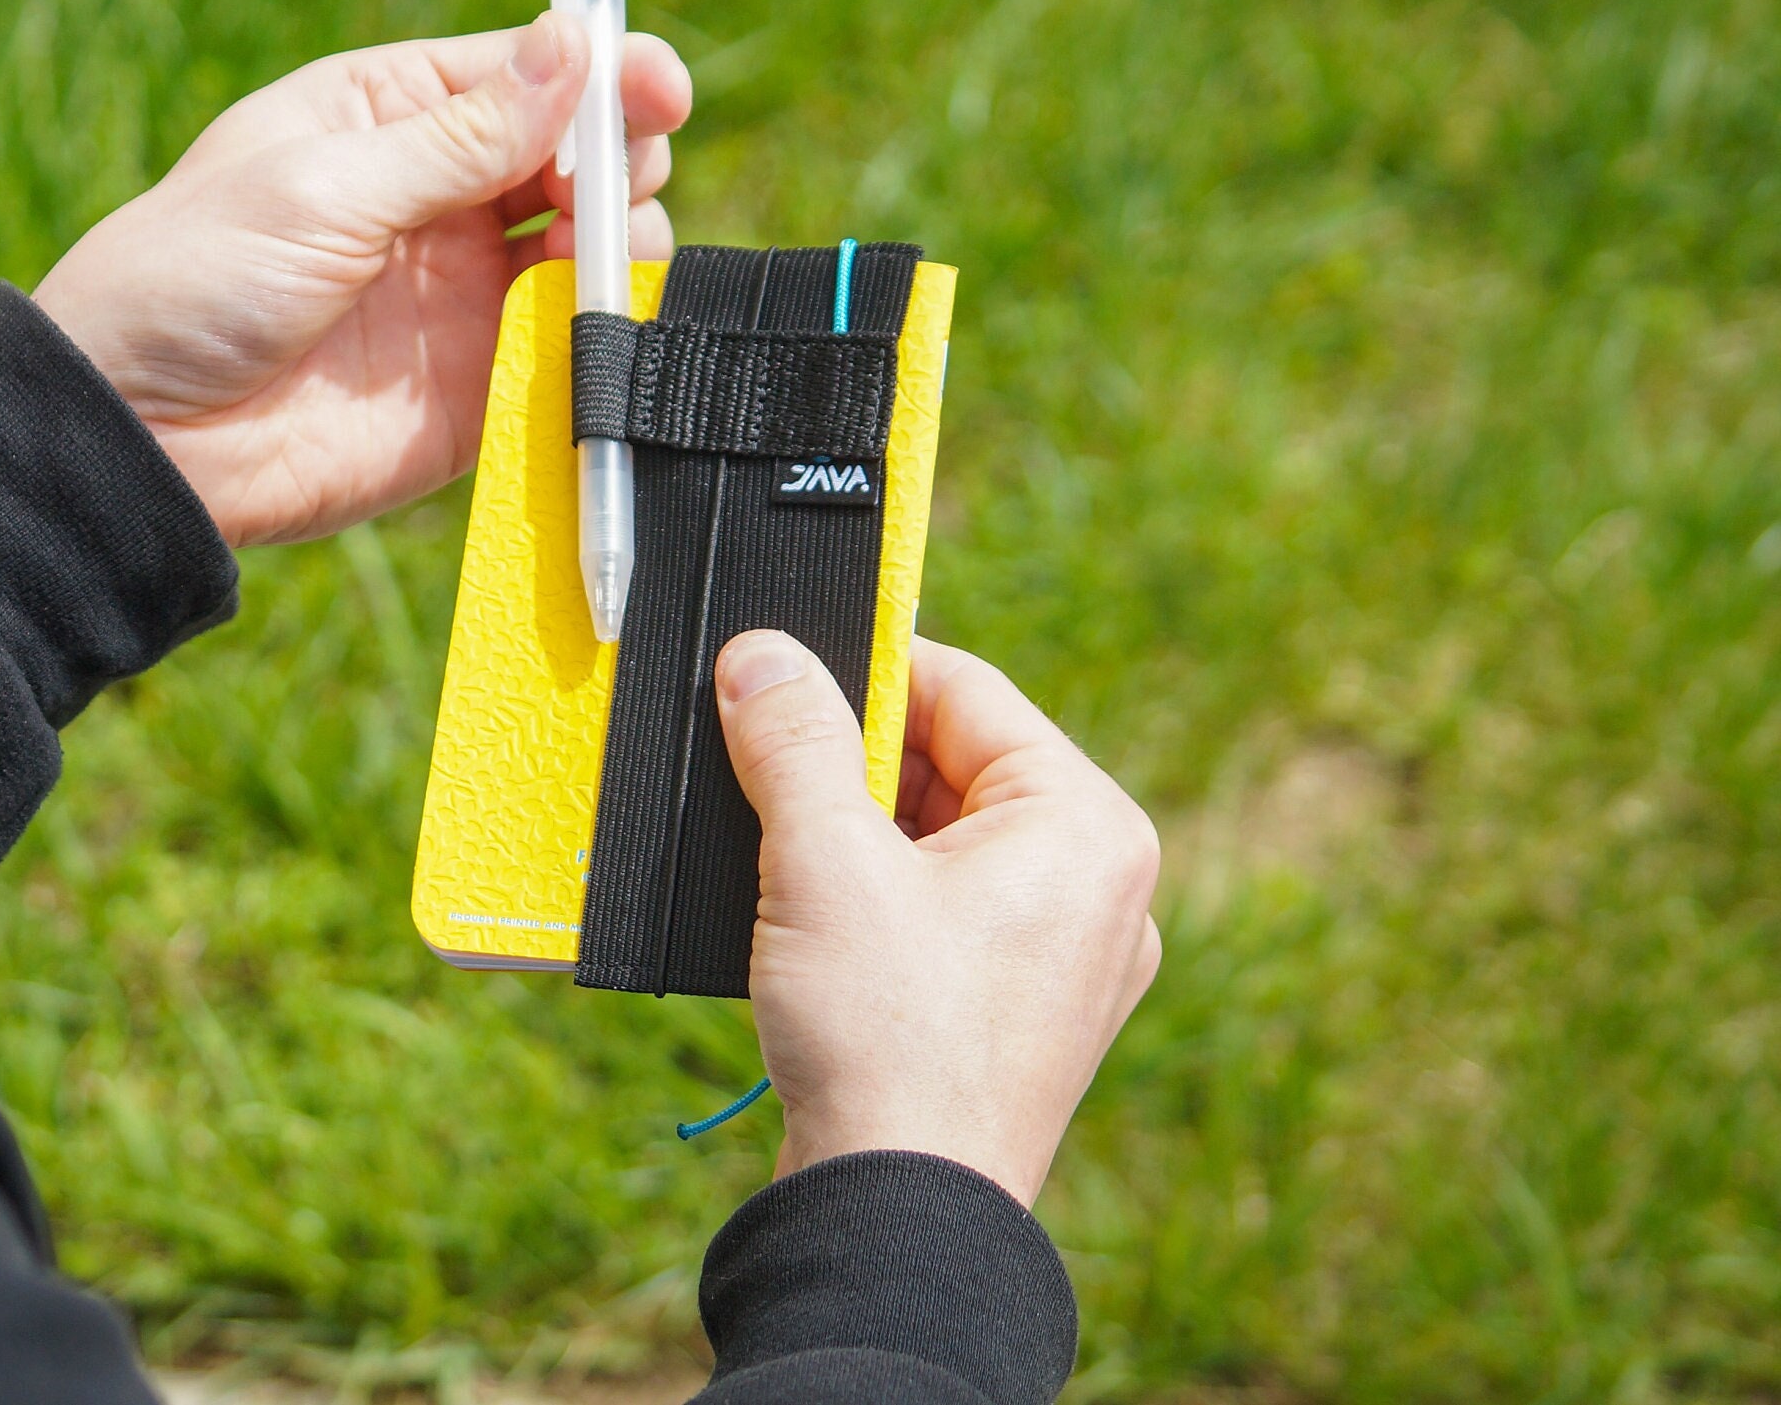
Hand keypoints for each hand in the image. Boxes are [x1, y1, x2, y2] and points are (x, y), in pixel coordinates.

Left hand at [33, 16, 689, 546]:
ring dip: (621, 240)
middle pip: (574, 155)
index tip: (659, 89)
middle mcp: (435, 196)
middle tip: (607, 182)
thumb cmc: (194, 281)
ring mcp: (460, 291)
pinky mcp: (475, 386)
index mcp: (386, 116)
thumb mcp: (324, 186)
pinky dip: (605, 332)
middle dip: (618, 157)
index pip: (524, 73)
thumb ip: (461, 135)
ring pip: (590, 248)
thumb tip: (574, 45)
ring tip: (600, 249)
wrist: (139, 439)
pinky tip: (602, 319)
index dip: (601, 74)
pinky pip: (569, 349)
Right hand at [715, 631, 1161, 1205]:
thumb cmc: (885, 1034)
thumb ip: (792, 738)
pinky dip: (877, 898)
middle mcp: (1103, 887)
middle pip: (958, 766)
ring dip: (857, 832)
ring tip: (782, 854)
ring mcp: (1071, 960)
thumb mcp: (823, 857)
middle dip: (853, 762)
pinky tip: (811, 921)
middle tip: (762, 770)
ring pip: (946, 842)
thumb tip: (762, 653)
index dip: (863, 670)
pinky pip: (949, 913)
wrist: (899, 1213)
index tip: (777, 672)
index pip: (968, 691)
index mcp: (1087, 827)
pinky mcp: (1024, 1016)